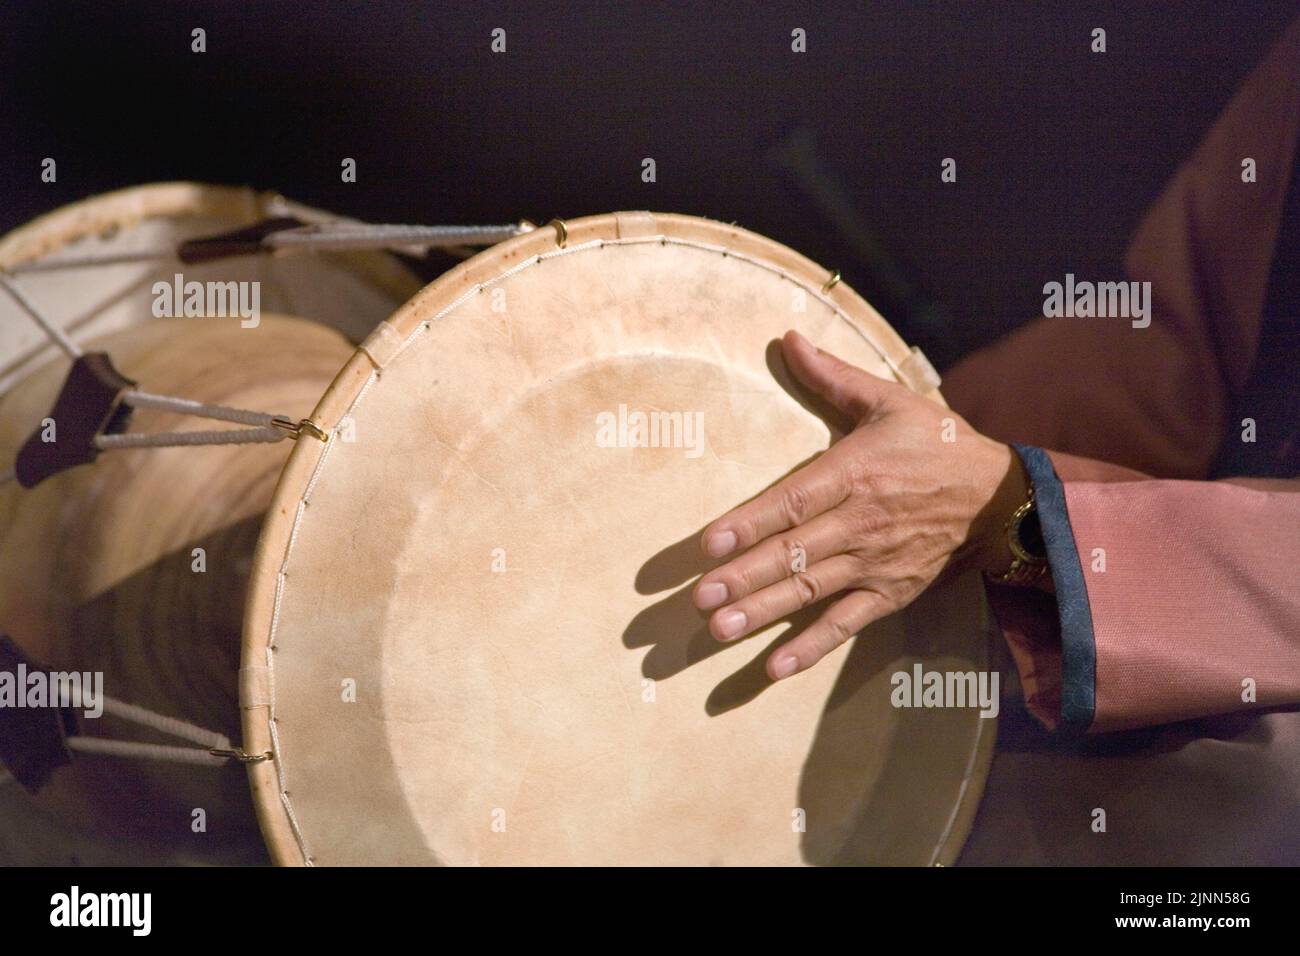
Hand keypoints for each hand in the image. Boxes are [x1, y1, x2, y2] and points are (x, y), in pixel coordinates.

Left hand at [693, 330, 1027, 680]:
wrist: (1002, 496)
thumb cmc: (938, 443)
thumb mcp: (889, 401)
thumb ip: (833, 376)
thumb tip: (786, 338)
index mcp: (855, 472)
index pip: (794, 500)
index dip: (750, 522)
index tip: (709, 543)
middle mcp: (862, 522)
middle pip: (795, 552)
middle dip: (745, 577)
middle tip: (698, 598)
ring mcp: (876, 563)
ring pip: (812, 591)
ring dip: (764, 613)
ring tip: (719, 630)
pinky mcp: (891, 593)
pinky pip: (847, 625)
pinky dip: (812, 648)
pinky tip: (774, 669)